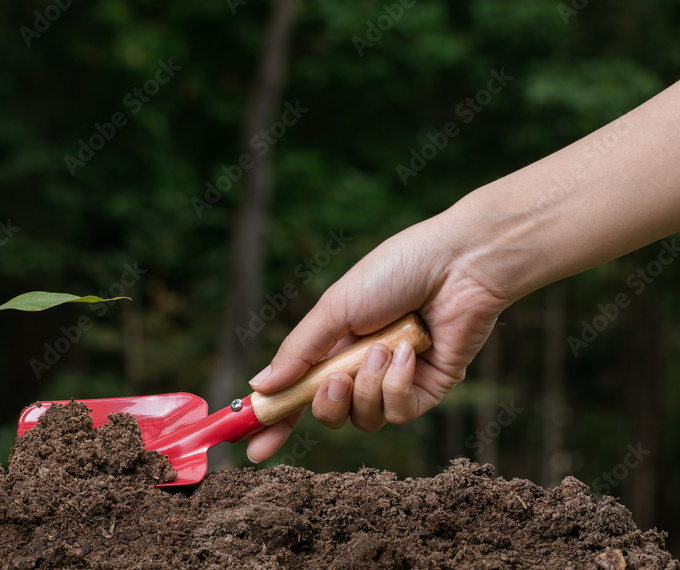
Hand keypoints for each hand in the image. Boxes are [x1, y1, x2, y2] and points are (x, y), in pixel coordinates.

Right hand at [245, 215, 509, 462]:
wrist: (459, 264)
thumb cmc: (396, 272)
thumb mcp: (335, 308)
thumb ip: (298, 351)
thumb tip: (260, 386)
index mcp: (334, 344)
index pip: (298, 390)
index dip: (275, 419)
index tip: (252, 446)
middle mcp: (361, 366)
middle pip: (329, 413)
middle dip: (326, 404)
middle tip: (334, 380)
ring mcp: (395, 381)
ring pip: (364, 418)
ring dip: (369, 386)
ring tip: (384, 348)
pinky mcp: (428, 389)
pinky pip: (399, 412)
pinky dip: (398, 385)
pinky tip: (409, 353)